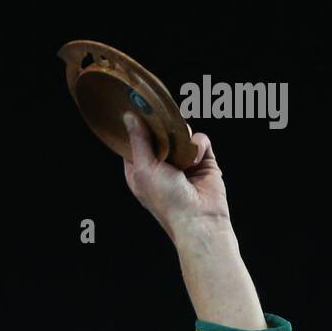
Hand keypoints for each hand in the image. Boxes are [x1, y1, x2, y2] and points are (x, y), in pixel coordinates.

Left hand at [122, 112, 230, 242]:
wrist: (199, 218)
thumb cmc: (167, 201)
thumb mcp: (144, 169)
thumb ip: (138, 141)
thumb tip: (129, 116)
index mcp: (140, 169)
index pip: (135, 141)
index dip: (137, 128)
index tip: (138, 113)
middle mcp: (161, 164)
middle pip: (160, 132)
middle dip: (163, 129)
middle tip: (164, 131)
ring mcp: (182, 161)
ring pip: (182, 131)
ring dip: (183, 139)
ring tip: (183, 157)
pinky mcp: (202, 159)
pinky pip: (201, 140)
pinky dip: (199, 147)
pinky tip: (196, 162)